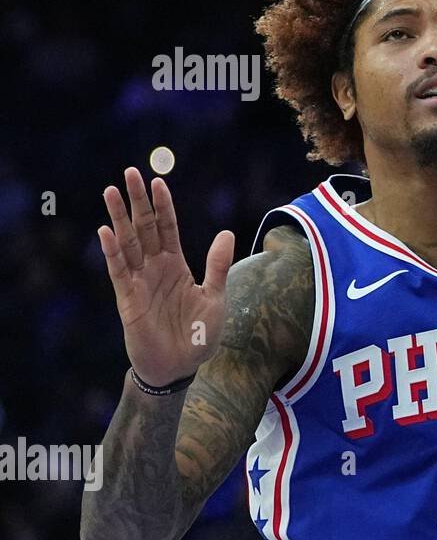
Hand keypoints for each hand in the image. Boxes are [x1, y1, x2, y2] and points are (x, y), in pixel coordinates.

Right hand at [98, 168, 234, 386]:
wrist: (181, 367)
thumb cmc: (199, 335)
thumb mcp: (216, 297)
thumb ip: (218, 265)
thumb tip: (227, 232)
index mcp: (176, 265)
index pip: (168, 228)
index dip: (163, 205)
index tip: (158, 181)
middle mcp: (155, 268)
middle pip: (144, 228)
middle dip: (137, 201)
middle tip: (129, 172)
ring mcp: (139, 281)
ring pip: (127, 243)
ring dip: (119, 218)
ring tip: (111, 191)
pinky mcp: (128, 299)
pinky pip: (118, 271)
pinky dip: (113, 252)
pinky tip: (106, 232)